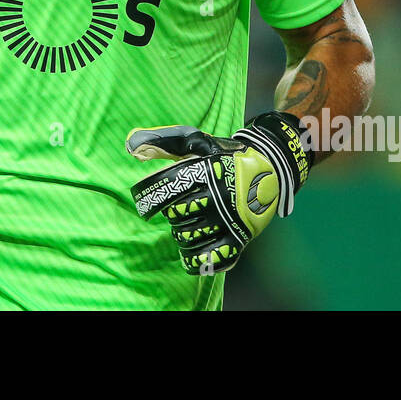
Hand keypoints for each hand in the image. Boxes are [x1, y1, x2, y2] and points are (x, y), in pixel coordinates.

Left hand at [125, 111, 309, 274]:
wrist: (270, 166)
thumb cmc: (225, 156)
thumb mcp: (196, 141)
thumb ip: (164, 142)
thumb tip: (130, 146)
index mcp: (205, 171)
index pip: (168, 191)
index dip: (152, 198)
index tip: (148, 203)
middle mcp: (217, 196)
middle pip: (176, 216)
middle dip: (172, 215)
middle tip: (177, 211)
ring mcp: (229, 219)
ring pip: (189, 237)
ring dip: (181, 235)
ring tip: (186, 228)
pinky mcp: (240, 238)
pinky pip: (211, 258)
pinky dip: (196, 260)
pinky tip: (192, 253)